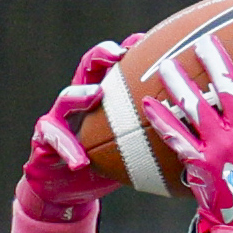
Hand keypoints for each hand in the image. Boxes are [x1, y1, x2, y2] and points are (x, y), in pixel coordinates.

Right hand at [18, 34, 143, 220]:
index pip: (111, 68)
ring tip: (96, 95)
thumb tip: (189, 132)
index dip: (125, 51)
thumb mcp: (129, 149)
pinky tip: (79, 161)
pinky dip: (67, 149)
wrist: (67, 192)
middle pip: (86, 69)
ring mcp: (58, 119)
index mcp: (99, 99)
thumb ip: (149, 135)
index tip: (142, 40)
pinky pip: (53, 140)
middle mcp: (77, 103)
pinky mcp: (43, 142)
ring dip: (80, 94)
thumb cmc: (101, 165)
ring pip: (65, 99)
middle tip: (116, 54)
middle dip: (100, 56)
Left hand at [142, 27, 232, 232]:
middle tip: (203, 41)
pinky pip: (176, 136)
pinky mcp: (199, 164)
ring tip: (168, 66)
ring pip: (196, 105)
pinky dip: (161, 118)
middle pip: (229, 85)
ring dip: (180, 83)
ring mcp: (221, 148)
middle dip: (215, 59)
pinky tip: (150, 103)